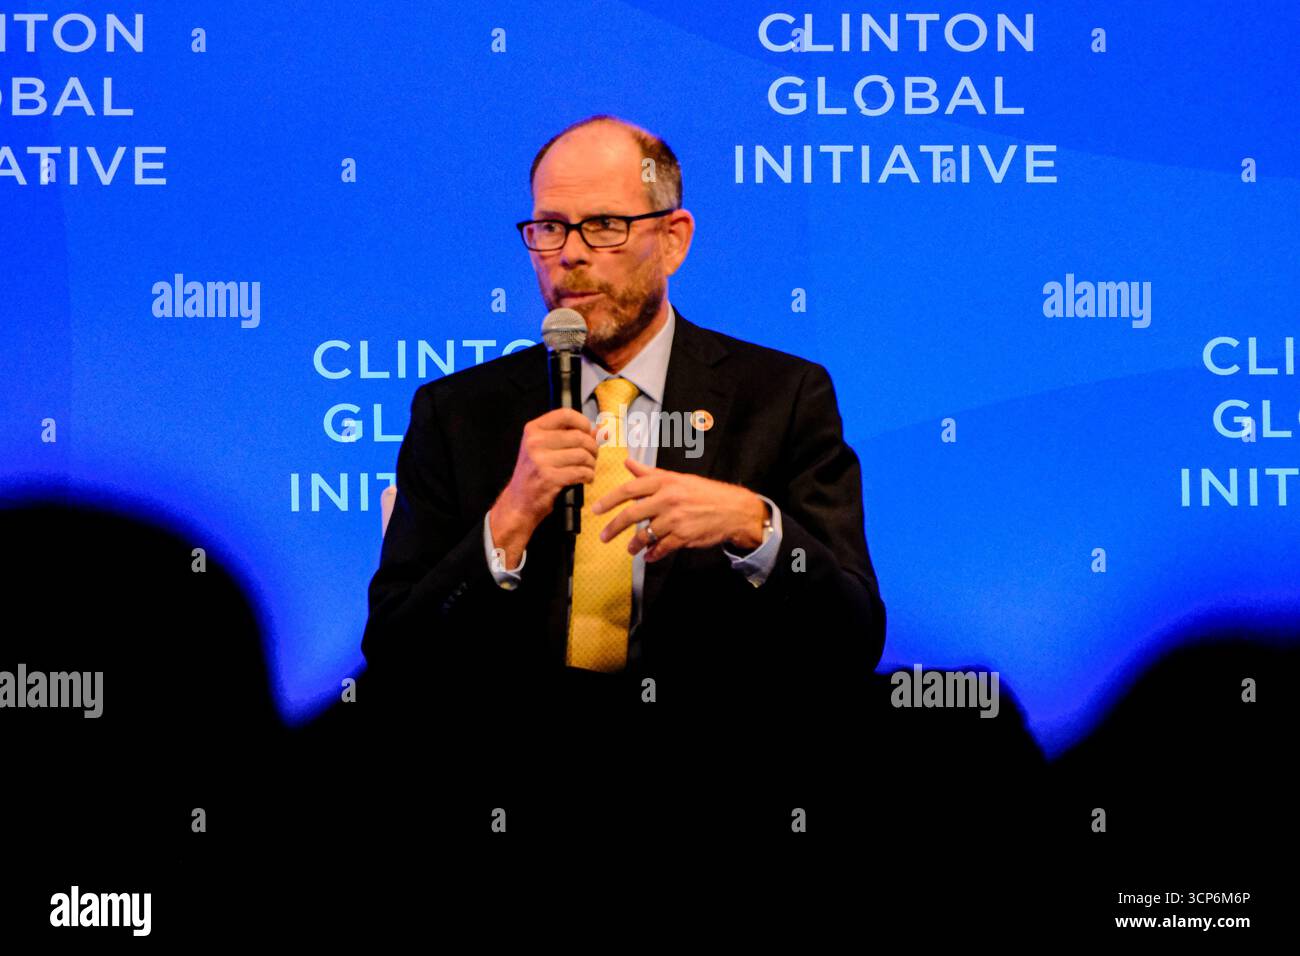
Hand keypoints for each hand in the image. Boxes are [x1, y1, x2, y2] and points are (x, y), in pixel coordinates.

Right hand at [490, 408, 597, 561]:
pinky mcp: (549, 478)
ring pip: (582, 455)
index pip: (565, 414)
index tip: (588, 432)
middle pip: (579, 436)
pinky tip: (586, 478)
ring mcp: (541, 461)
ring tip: (588, 469)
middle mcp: (535, 442)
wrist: (519, 502)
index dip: (583, 422)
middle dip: (592, 447)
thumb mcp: (543, 449)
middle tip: (593, 456)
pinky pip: (580, 472)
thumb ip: (568, 436)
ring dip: (591, 463)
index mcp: (533, 430)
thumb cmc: (534, 474)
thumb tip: (597, 430)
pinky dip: (588, 476)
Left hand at [592, 458, 767, 561]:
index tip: (596, 509)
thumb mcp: (677, 478)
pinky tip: (649, 556)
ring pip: (646, 534)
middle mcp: (668, 499)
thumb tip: (628, 463)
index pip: (630, 489)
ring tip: (630, 549)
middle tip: (603, 536)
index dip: (610, 500)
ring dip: (635, 544)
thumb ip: (650, 473)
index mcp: (665, 482)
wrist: (733, 509)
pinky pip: (661, 547)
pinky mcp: (683, 536)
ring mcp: (676, 519)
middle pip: (632, 514)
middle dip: (614, 527)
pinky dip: (653, 554)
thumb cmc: (704, 492)